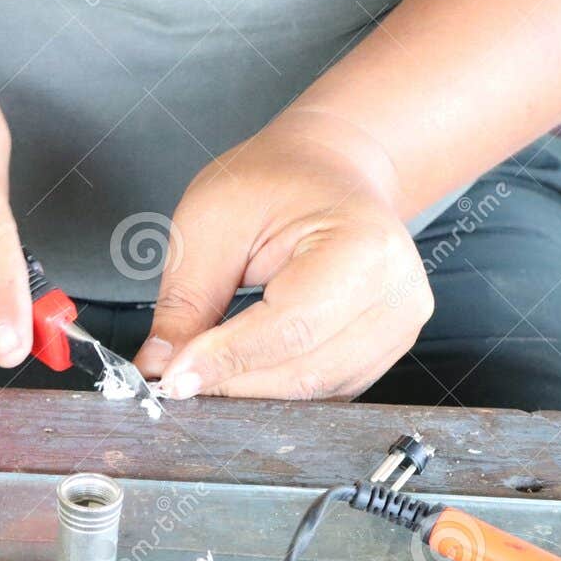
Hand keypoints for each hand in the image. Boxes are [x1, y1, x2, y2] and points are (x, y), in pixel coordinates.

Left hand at [133, 112, 432, 399]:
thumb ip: (186, 299)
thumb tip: (162, 363)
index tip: (174, 378)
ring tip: (206, 365)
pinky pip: (323, 390)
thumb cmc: (279, 180)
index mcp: (364, 249)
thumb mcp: (212, 222)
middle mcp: (395, 294)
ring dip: (251, 390)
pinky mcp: (383, 351)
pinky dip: (275, 387)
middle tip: (174, 375)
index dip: (227, 360)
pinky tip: (245, 364)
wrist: (329, 170)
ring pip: (311, 390)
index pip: (289, 328)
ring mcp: (397, 328)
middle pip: (302, 370)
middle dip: (231, 381)